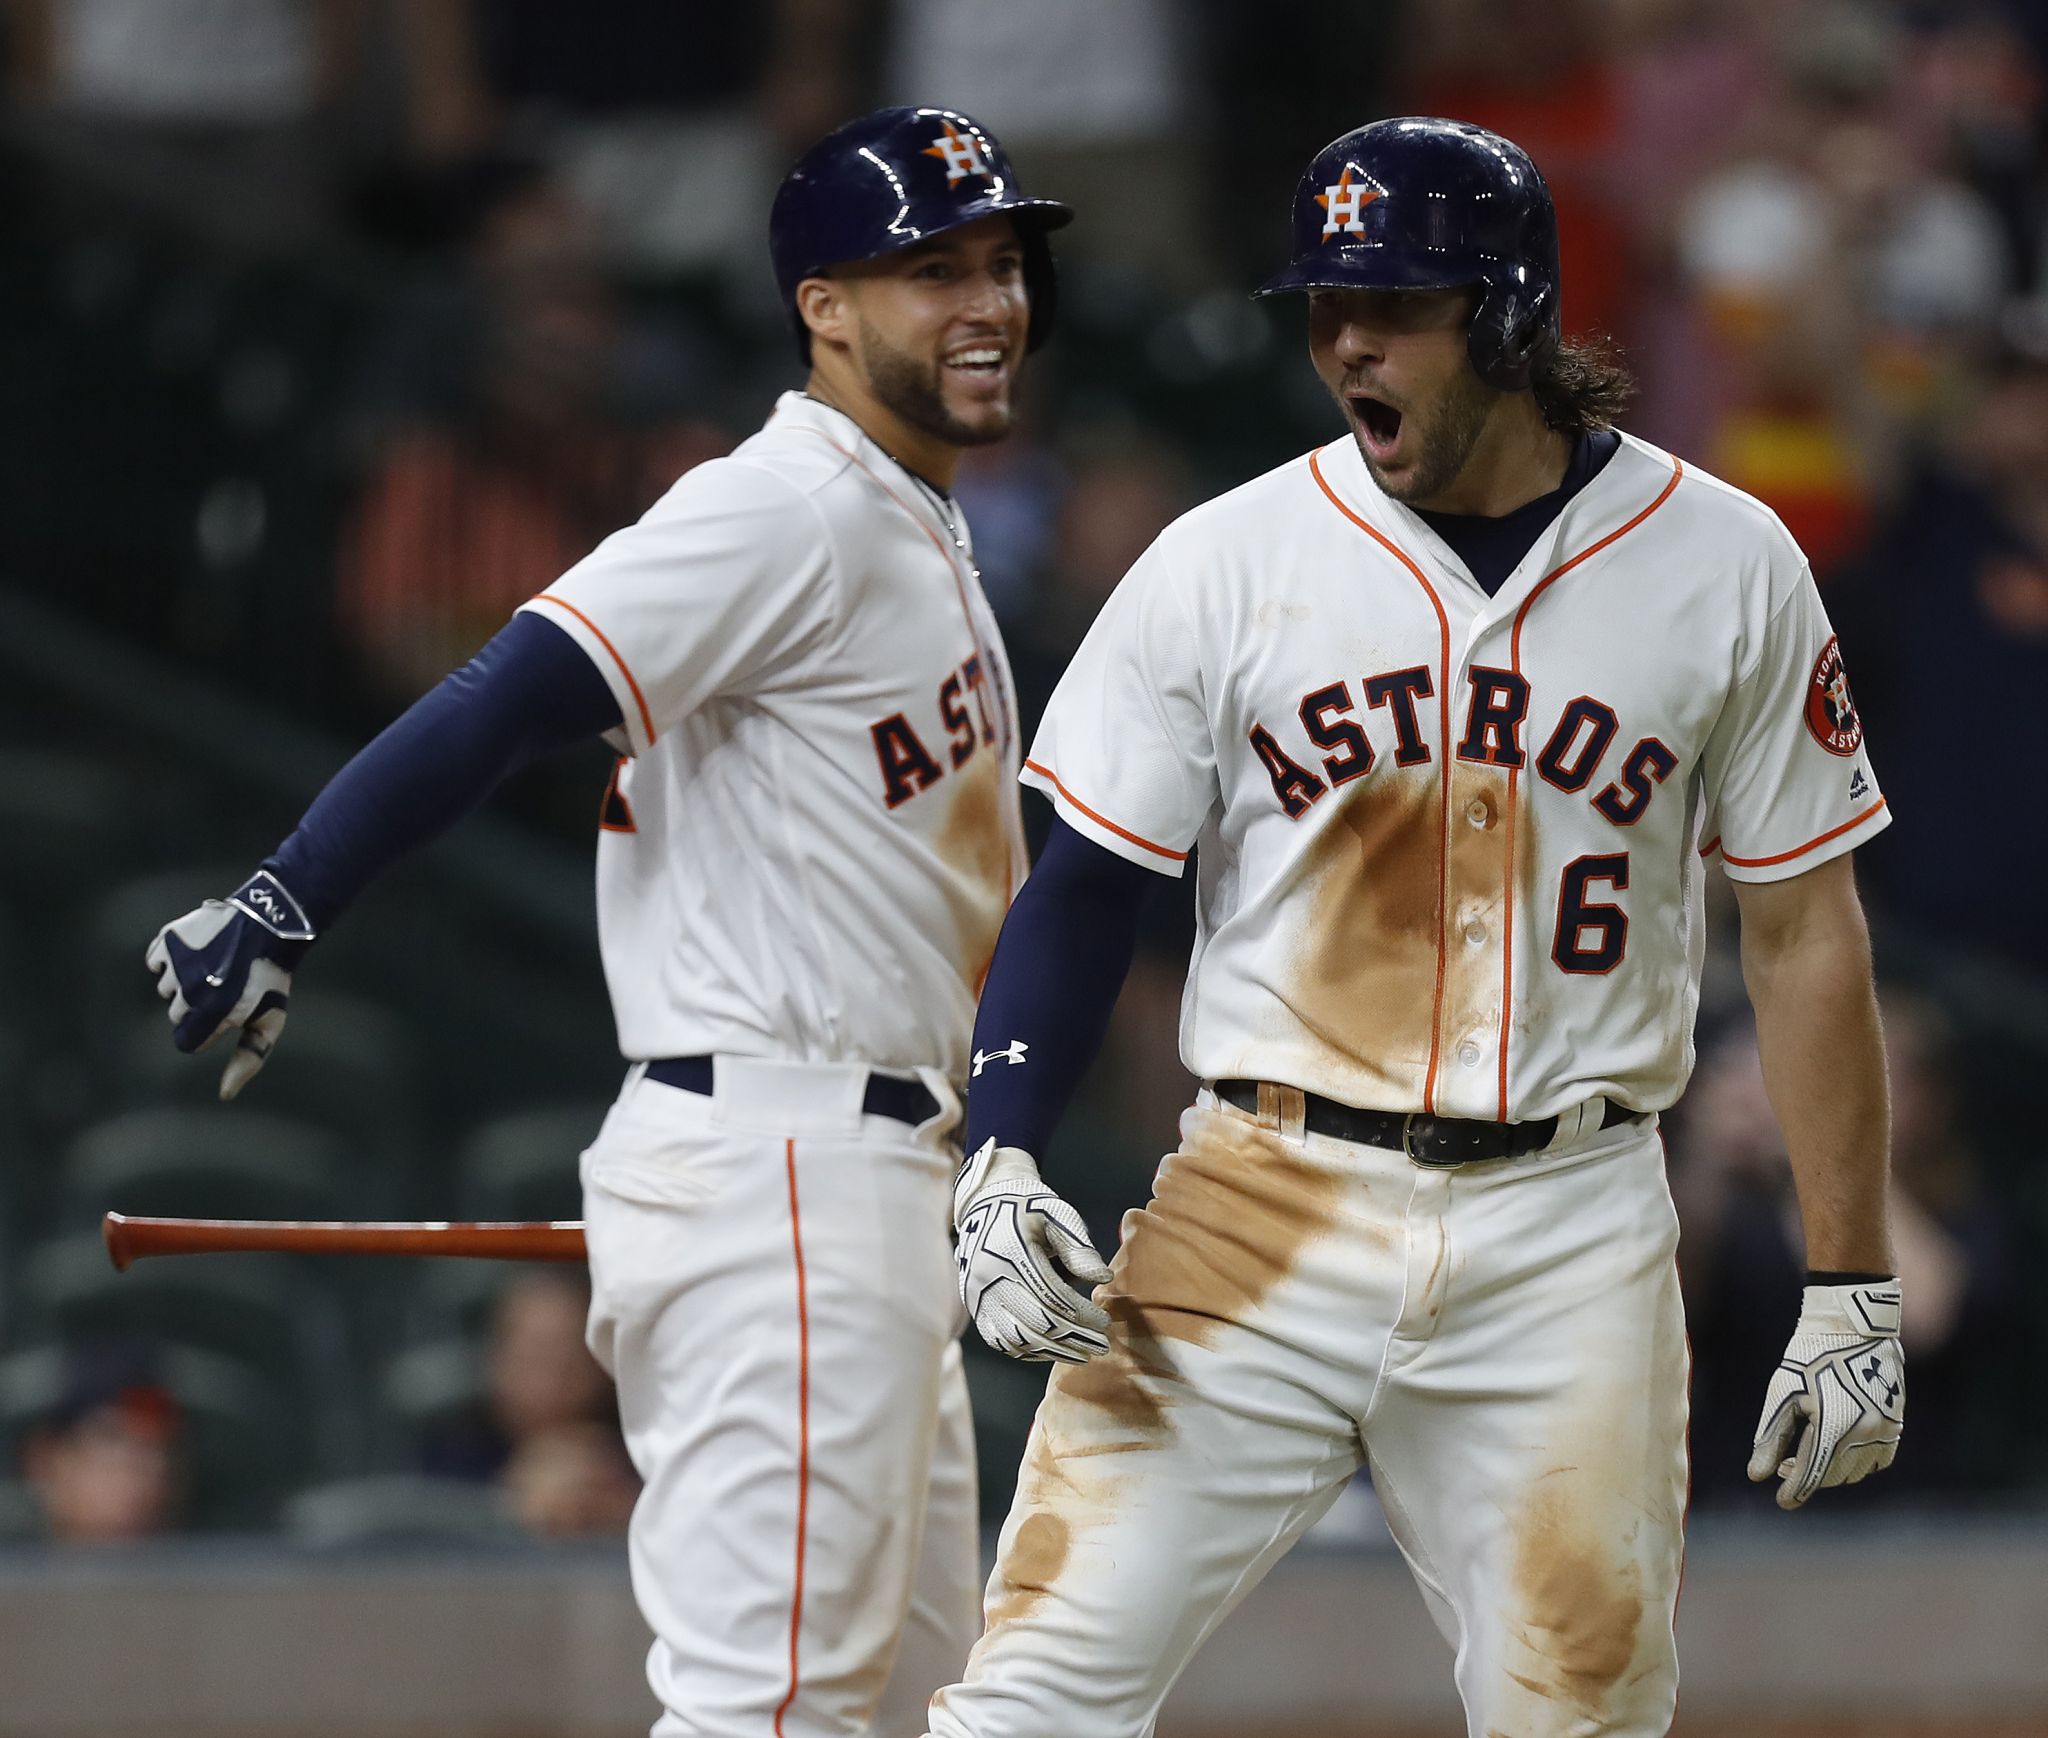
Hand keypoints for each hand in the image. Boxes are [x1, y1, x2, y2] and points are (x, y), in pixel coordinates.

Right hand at [144, 870, 312, 1100]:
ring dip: (184, 981)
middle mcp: (188, 992)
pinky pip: (156, 960)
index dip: (205, 1032)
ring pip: (165, 987)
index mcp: (212, 1016)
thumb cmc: (271, 980)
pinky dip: (171, 958)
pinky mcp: (168, 939)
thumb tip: (225, 1095)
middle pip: (176, 1015)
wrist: (270, 925)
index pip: (186, 1042)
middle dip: (196, 1007)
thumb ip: (248, 1060)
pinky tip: (198, 951)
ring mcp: (177, 964)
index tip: (223, 1016)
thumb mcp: (269, 1023)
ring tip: (214, 967)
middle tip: (224, 987)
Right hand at [953, 1139, 1111, 1363]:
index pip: (1052, 1296)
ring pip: (1017, 1338)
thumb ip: (1079, 1248)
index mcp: (1011, 1252)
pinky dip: (1029, 1351)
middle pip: (1036, 1322)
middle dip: (1073, 1338)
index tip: (1105, 1322)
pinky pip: (1000, 1341)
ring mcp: (977, 1296)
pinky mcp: (974, 1307)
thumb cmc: (1030, 1209)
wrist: (986, 1205)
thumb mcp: (1058, 1216)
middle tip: (1102, 1345)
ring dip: (1054, 1350)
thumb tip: (1103, 1278)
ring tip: (1083, 1354)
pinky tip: (1054, 1350)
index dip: (1082, 1314)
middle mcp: (989, 1278)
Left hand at [1748, 1280, 1903, 1509]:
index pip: (1812, 1474)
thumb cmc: (1809, 1356)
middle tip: (1785, 1467)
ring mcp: (1885, 1431)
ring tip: (1808, 1454)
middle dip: (1808, 1476)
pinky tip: (1838, 1451)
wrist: (1853, 1328)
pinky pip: (1879, 1461)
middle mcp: (1864, 1434)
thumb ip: (1771, 1437)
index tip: (1782, 1502)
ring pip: (1856, 1472)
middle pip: (1833, 1475)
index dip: (1795, 1491)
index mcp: (1833, 1427)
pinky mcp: (1896, 1425)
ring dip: (1832, 1472)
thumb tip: (1757, 1476)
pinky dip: (1858, 1464)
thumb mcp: (1782, 1393)